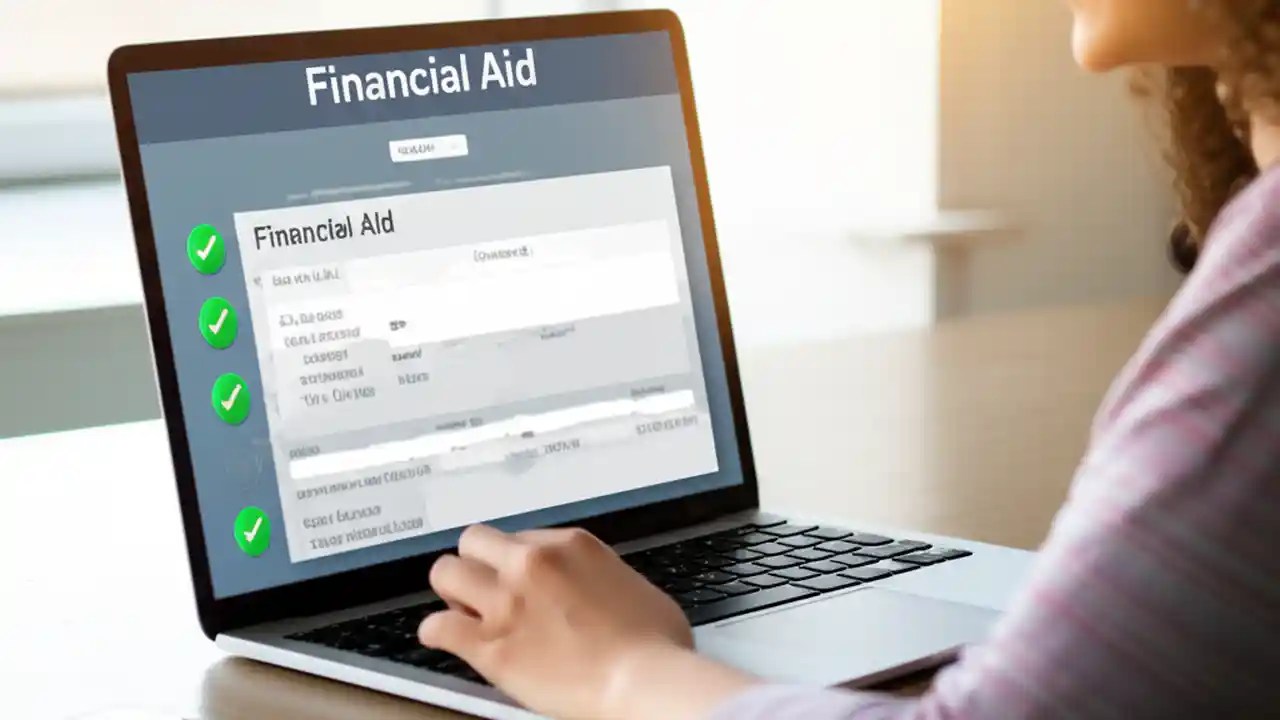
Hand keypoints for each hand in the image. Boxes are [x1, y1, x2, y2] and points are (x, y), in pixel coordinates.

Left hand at [418, 525, 753, 719]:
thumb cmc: (654, 643)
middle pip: (474, 541)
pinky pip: (436, 627)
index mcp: (569, 544)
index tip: (523, 581)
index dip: (518, 561)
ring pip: (445, 574)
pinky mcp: (487, 644)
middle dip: (476, 564)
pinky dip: (436, 632)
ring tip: (463, 610)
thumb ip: (600, 575)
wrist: (643, 680)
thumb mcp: (632, 584)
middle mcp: (530, 564)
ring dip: (452, 592)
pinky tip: (444, 638)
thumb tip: (595, 588)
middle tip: (485, 588)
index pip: (521, 537)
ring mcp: (504, 603)